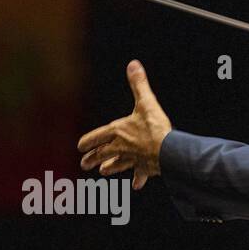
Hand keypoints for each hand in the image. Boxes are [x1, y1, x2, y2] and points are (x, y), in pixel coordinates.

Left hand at [76, 60, 172, 189]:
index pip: (97, 137)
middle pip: (103, 154)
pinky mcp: (145, 167)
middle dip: (92, 159)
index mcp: (118, 131)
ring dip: (110, 168)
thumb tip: (133, 64)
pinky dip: (138, 178)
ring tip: (103, 171)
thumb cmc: (154, 127)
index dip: (88, 141)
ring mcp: (133, 158)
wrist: (168, 150)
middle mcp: (122, 147)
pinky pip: (140, 174)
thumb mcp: (146, 102)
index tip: (80, 147)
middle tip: (84, 165)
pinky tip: (136, 185)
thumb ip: (139, 84)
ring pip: (118, 164)